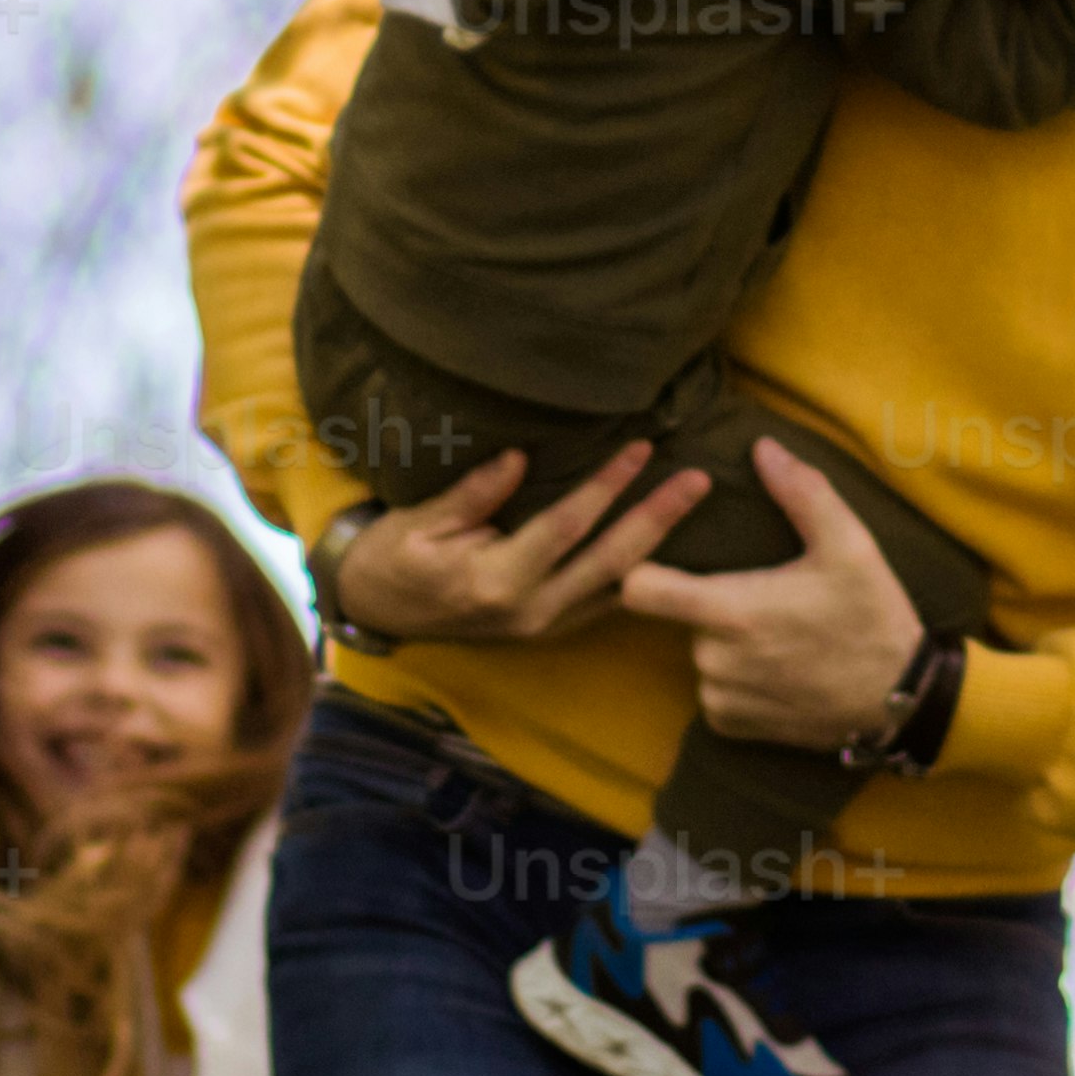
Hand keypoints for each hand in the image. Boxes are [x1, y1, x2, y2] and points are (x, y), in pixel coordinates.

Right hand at [324, 443, 692, 651]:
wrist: (374, 612)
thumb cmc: (389, 559)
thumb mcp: (417, 522)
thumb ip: (472, 494)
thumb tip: (519, 457)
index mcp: (496, 582)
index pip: (567, 527)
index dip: (607, 486)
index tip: (642, 447)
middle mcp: (531, 611)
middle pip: (610, 561)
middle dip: (658, 518)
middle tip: (700, 480)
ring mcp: (543, 626)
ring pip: (617, 585)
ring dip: (659, 546)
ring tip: (694, 505)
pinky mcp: (548, 628)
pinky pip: (605, 601)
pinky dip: (637, 571)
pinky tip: (666, 544)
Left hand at [650, 444, 927, 747]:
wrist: (900, 701)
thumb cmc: (872, 617)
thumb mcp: (851, 545)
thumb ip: (803, 493)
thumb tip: (762, 447)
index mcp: (731, 610)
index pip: (639, 589)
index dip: (642, 570)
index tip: (666, 559)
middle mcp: (713, 659)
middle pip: (680, 616)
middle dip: (713, 605)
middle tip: (768, 600)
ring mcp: (719, 697)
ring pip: (700, 654)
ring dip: (727, 645)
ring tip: (779, 638)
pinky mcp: (729, 726)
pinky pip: (713, 691)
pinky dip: (737, 680)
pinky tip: (778, 671)